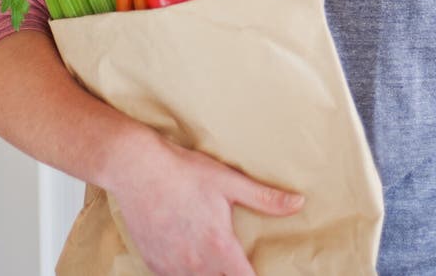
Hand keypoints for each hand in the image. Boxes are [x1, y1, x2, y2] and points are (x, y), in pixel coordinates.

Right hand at [112, 136, 304, 275]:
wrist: (137, 169)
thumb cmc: (184, 172)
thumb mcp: (229, 181)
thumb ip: (265, 198)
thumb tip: (298, 203)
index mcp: (219, 248)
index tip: (256, 270)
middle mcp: (195, 266)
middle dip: (230, 273)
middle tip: (232, 258)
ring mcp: (172, 268)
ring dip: (207, 272)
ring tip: (212, 254)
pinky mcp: (154, 264)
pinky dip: (184, 271)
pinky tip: (188, 253)